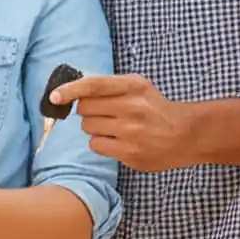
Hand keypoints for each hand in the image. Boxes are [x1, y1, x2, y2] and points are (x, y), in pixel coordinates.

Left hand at [50, 74, 195, 171]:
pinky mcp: (130, 153)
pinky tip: (118, 141)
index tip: (54, 97)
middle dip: (88, 111)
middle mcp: (132, 107)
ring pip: (88, 128)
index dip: (69, 90)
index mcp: (133, 86)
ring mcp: (131, 132)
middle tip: (105, 113)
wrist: (185, 134)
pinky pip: (96, 145)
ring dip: (95, 128)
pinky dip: (101, 143)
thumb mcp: (137, 87)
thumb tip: (71, 88)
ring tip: (115, 127)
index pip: (93, 85)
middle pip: (85, 109)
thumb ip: (108, 86)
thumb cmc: (154, 108)